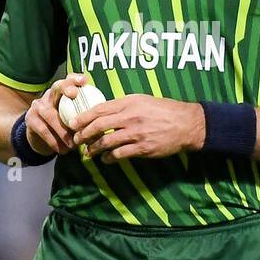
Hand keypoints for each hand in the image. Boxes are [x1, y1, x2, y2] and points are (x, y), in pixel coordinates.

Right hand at [24, 72, 88, 155]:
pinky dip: (54, 141)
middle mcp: (49, 96)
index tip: (85, 80)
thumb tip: (102, 126)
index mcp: (62, 93)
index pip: (68, 80)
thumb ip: (83, 118)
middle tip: (75, 94)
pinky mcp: (30, 120)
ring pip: (50, 114)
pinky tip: (62, 150)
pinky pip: (43, 130)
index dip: (75, 78)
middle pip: (57, 87)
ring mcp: (38, 106)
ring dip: (64, 131)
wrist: (38, 138)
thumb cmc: (62, 127)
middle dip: (66, 88)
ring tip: (74, 143)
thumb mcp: (71, 120)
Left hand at [71, 94, 205, 162]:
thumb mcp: (143, 100)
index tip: (73, 123)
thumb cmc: (164, 110)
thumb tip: (104, 111)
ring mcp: (136, 133)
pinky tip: (106, 159)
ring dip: (94, 148)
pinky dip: (109, 158)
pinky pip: (119, 154)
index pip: (99, 109)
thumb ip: (124, 105)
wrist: (186, 124)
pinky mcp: (142, 148)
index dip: (83, 117)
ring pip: (106, 142)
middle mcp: (130, 117)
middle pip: (99, 126)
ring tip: (89, 152)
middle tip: (77, 140)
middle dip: (84, 134)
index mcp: (129, 102)